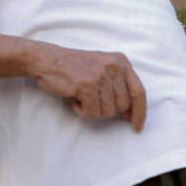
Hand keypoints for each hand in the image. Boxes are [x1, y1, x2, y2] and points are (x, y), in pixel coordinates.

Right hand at [30, 44, 146, 129]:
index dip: (140, 112)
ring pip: (109, 111)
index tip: (137, 126)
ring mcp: (100, 74)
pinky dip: (83, 112)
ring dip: (94, 111)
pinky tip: (76, 101)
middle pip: (123, 106)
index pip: (139, 92)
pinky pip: (93, 112)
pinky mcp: (87, 83)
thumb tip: (132, 116)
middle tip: (93, 100)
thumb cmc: (75, 70)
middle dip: (108, 110)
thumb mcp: (103, 73)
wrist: (45, 59)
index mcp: (121, 62)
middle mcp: (114, 65)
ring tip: (83, 98)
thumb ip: (120, 90)